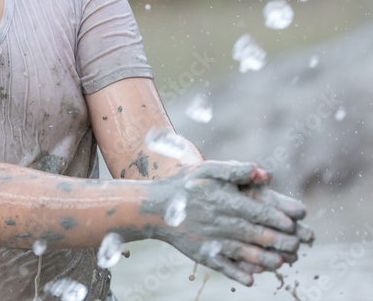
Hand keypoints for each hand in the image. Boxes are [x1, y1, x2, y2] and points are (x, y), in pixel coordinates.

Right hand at [146, 161, 308, 285]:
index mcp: (222, 200)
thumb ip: (235, 171)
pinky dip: (237, 273)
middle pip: (254, 233)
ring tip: (281, 263)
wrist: (152, 207)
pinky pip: (222, 266)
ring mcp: (210, 240)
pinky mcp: (201, 254)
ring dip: (264, 259)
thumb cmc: (183, 186)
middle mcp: (218, 221)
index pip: (257, 210)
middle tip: (297, 245)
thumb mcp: (207, 170)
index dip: (278, 216)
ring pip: (242, 252)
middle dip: (279, 240)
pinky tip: (251, 279)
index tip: (296, 221)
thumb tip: (265, 174)